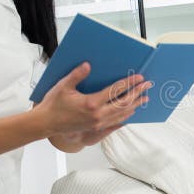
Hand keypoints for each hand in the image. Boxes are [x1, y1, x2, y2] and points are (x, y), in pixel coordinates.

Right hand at [34, 62, 151, 138]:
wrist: (45, 123)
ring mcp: (97, 123)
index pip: (115, 91)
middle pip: (123, 103)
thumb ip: (77, 75)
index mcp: (91, 103)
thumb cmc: (53, 104)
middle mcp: (97, 115)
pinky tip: (131, 112)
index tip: (139, 78)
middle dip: (137, 93)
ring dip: (134, 105)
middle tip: (147, 86)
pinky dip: (125, 116)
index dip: (129, 83)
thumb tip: (87, 65)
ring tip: (144, 99)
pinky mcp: (95, 128)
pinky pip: (115, 122)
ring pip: (121, 114)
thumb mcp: (63, 86)